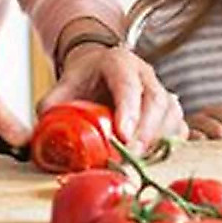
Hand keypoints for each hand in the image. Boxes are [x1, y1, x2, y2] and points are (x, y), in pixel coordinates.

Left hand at [40, 43, 186, 153]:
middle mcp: (145, 74)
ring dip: (158, 141)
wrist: (100, 70)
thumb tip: (42, 135)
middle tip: (130, 156)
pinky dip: (169, 144)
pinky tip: (153, 156)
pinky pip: (179, 127)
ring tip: (138, 160)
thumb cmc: (85, 80)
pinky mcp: (170, 110)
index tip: (123, 135)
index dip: (128, 110)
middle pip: (156, 101)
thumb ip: (53, 105)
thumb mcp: (65, 85)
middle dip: (145, 132)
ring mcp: (161, 90)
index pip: (128, 84)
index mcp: (119, 62)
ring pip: (172, 114)